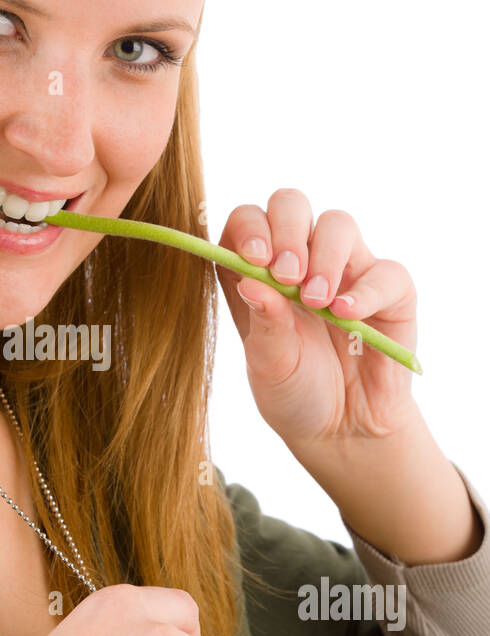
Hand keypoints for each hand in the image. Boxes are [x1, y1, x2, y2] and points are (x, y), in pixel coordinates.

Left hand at [216, 188, 419, 453]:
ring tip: (316, 302)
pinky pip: (384, 271)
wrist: (341, 430)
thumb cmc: (294, 392)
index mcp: (257, 272)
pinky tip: (346, 314)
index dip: (250, 229)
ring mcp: (345, 270)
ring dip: (324, 257)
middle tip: (286, 275)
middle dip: (287, 231)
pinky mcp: (388, 291)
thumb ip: (264, 325)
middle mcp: (299, 261)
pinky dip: (365, 290)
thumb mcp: (269, 366)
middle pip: (291, 204)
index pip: (247, 221)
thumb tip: (252, 283)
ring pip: (338, 224)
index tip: (255, 259)